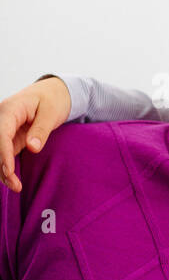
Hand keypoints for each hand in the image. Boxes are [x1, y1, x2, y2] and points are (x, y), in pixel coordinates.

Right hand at [0, 76, 72, 191]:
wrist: (53, 92)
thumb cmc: (53, 99)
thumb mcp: (51, 113)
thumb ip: (41, 130)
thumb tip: (32, 148)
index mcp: (10, 109)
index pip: (1, 133)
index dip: (3, 154)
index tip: (9, 171)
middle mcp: (2, 119)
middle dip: (1, 166)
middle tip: (15, 185)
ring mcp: (5, 128)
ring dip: (3, 169)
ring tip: (16, 187)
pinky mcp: (11, 136)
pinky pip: (5, 152)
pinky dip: (7, 166)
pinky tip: (13, 179)